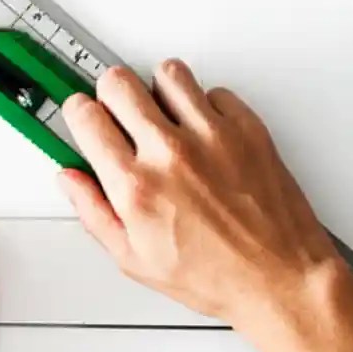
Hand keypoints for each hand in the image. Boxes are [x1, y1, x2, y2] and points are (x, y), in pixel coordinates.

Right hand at [58, 60, 346, 327]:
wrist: (281, 279)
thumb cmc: (217, 277)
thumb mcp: (135, 260)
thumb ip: (94, 213)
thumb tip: (71, 179)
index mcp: (136, 187)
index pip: (86, 117)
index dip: (80, 114)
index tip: (86, 118)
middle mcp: (170, 153)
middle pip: (118, 82)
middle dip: (112, 94)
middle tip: (121, 113)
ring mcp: (211, 135)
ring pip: (167, 73)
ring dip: (159, 91)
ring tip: (165, 117)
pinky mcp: (247, 128)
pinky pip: (214, 91)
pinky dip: (206, 106)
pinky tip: (205, 133)